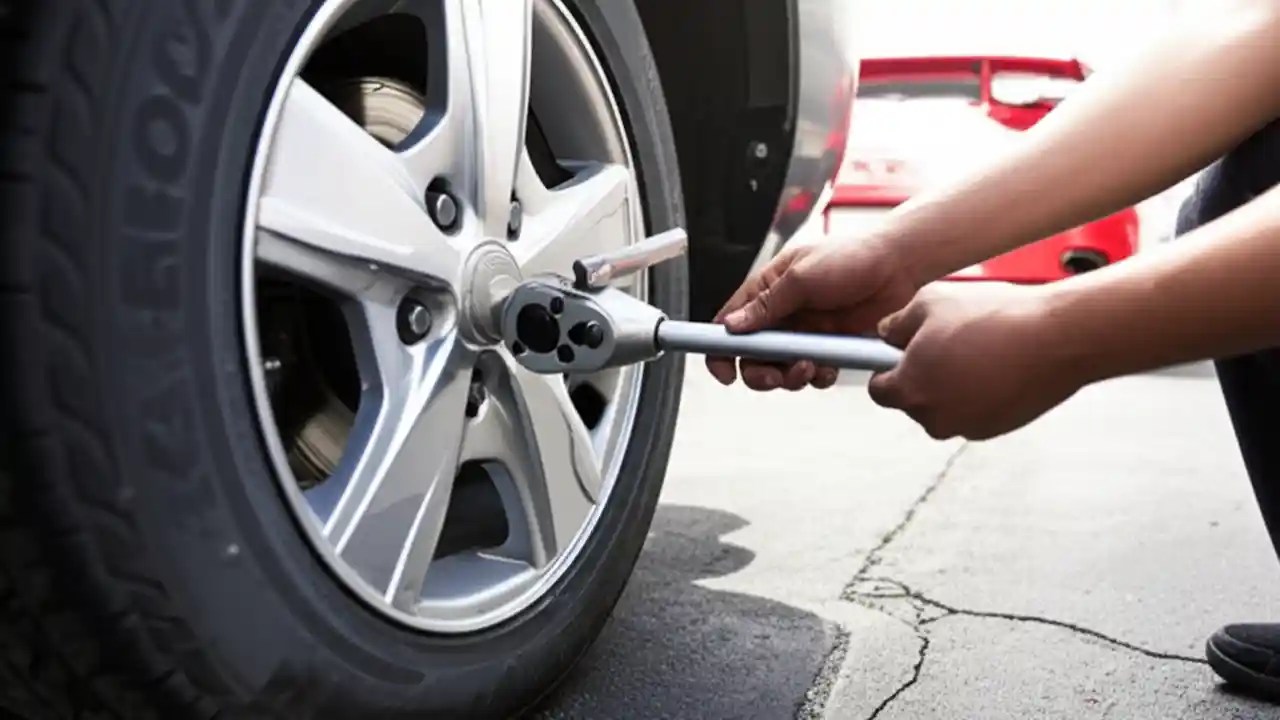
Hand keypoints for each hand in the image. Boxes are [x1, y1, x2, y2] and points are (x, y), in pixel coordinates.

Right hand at [706, 236, 919, 389]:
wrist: (900, 265)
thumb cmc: (853, 255)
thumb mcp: (802, 276)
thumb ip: (766, 304)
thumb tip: (733, 326)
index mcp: (768, 289)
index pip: (729, 322)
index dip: (720, 349)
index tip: (724, 371)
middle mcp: (783, 313)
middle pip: (753, 355)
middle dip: (759, 372)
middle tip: (774, 377)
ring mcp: (806, 332)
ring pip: (781, 368)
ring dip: (789, 377)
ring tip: (807, 368)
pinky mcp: (829, 346)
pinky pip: (813, 372)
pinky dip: (816, 377)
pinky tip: (827, 368)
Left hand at [868, 282, 1087, 440]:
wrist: (1056, 338)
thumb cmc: (990, 316)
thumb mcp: (929, 301)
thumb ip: (897, 323)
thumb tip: (887, 334)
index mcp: (909, 390)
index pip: (879, 390)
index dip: (887, 368)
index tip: (901, 352)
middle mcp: (934, 418)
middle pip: (914, 399)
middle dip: (922, 375)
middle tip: (947, 342)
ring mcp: (967, 427)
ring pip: (946, 406)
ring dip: (952, 385)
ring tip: (978, 349)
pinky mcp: (997, 429)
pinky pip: (976, 410)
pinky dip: (980, 393)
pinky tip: (999, 364)